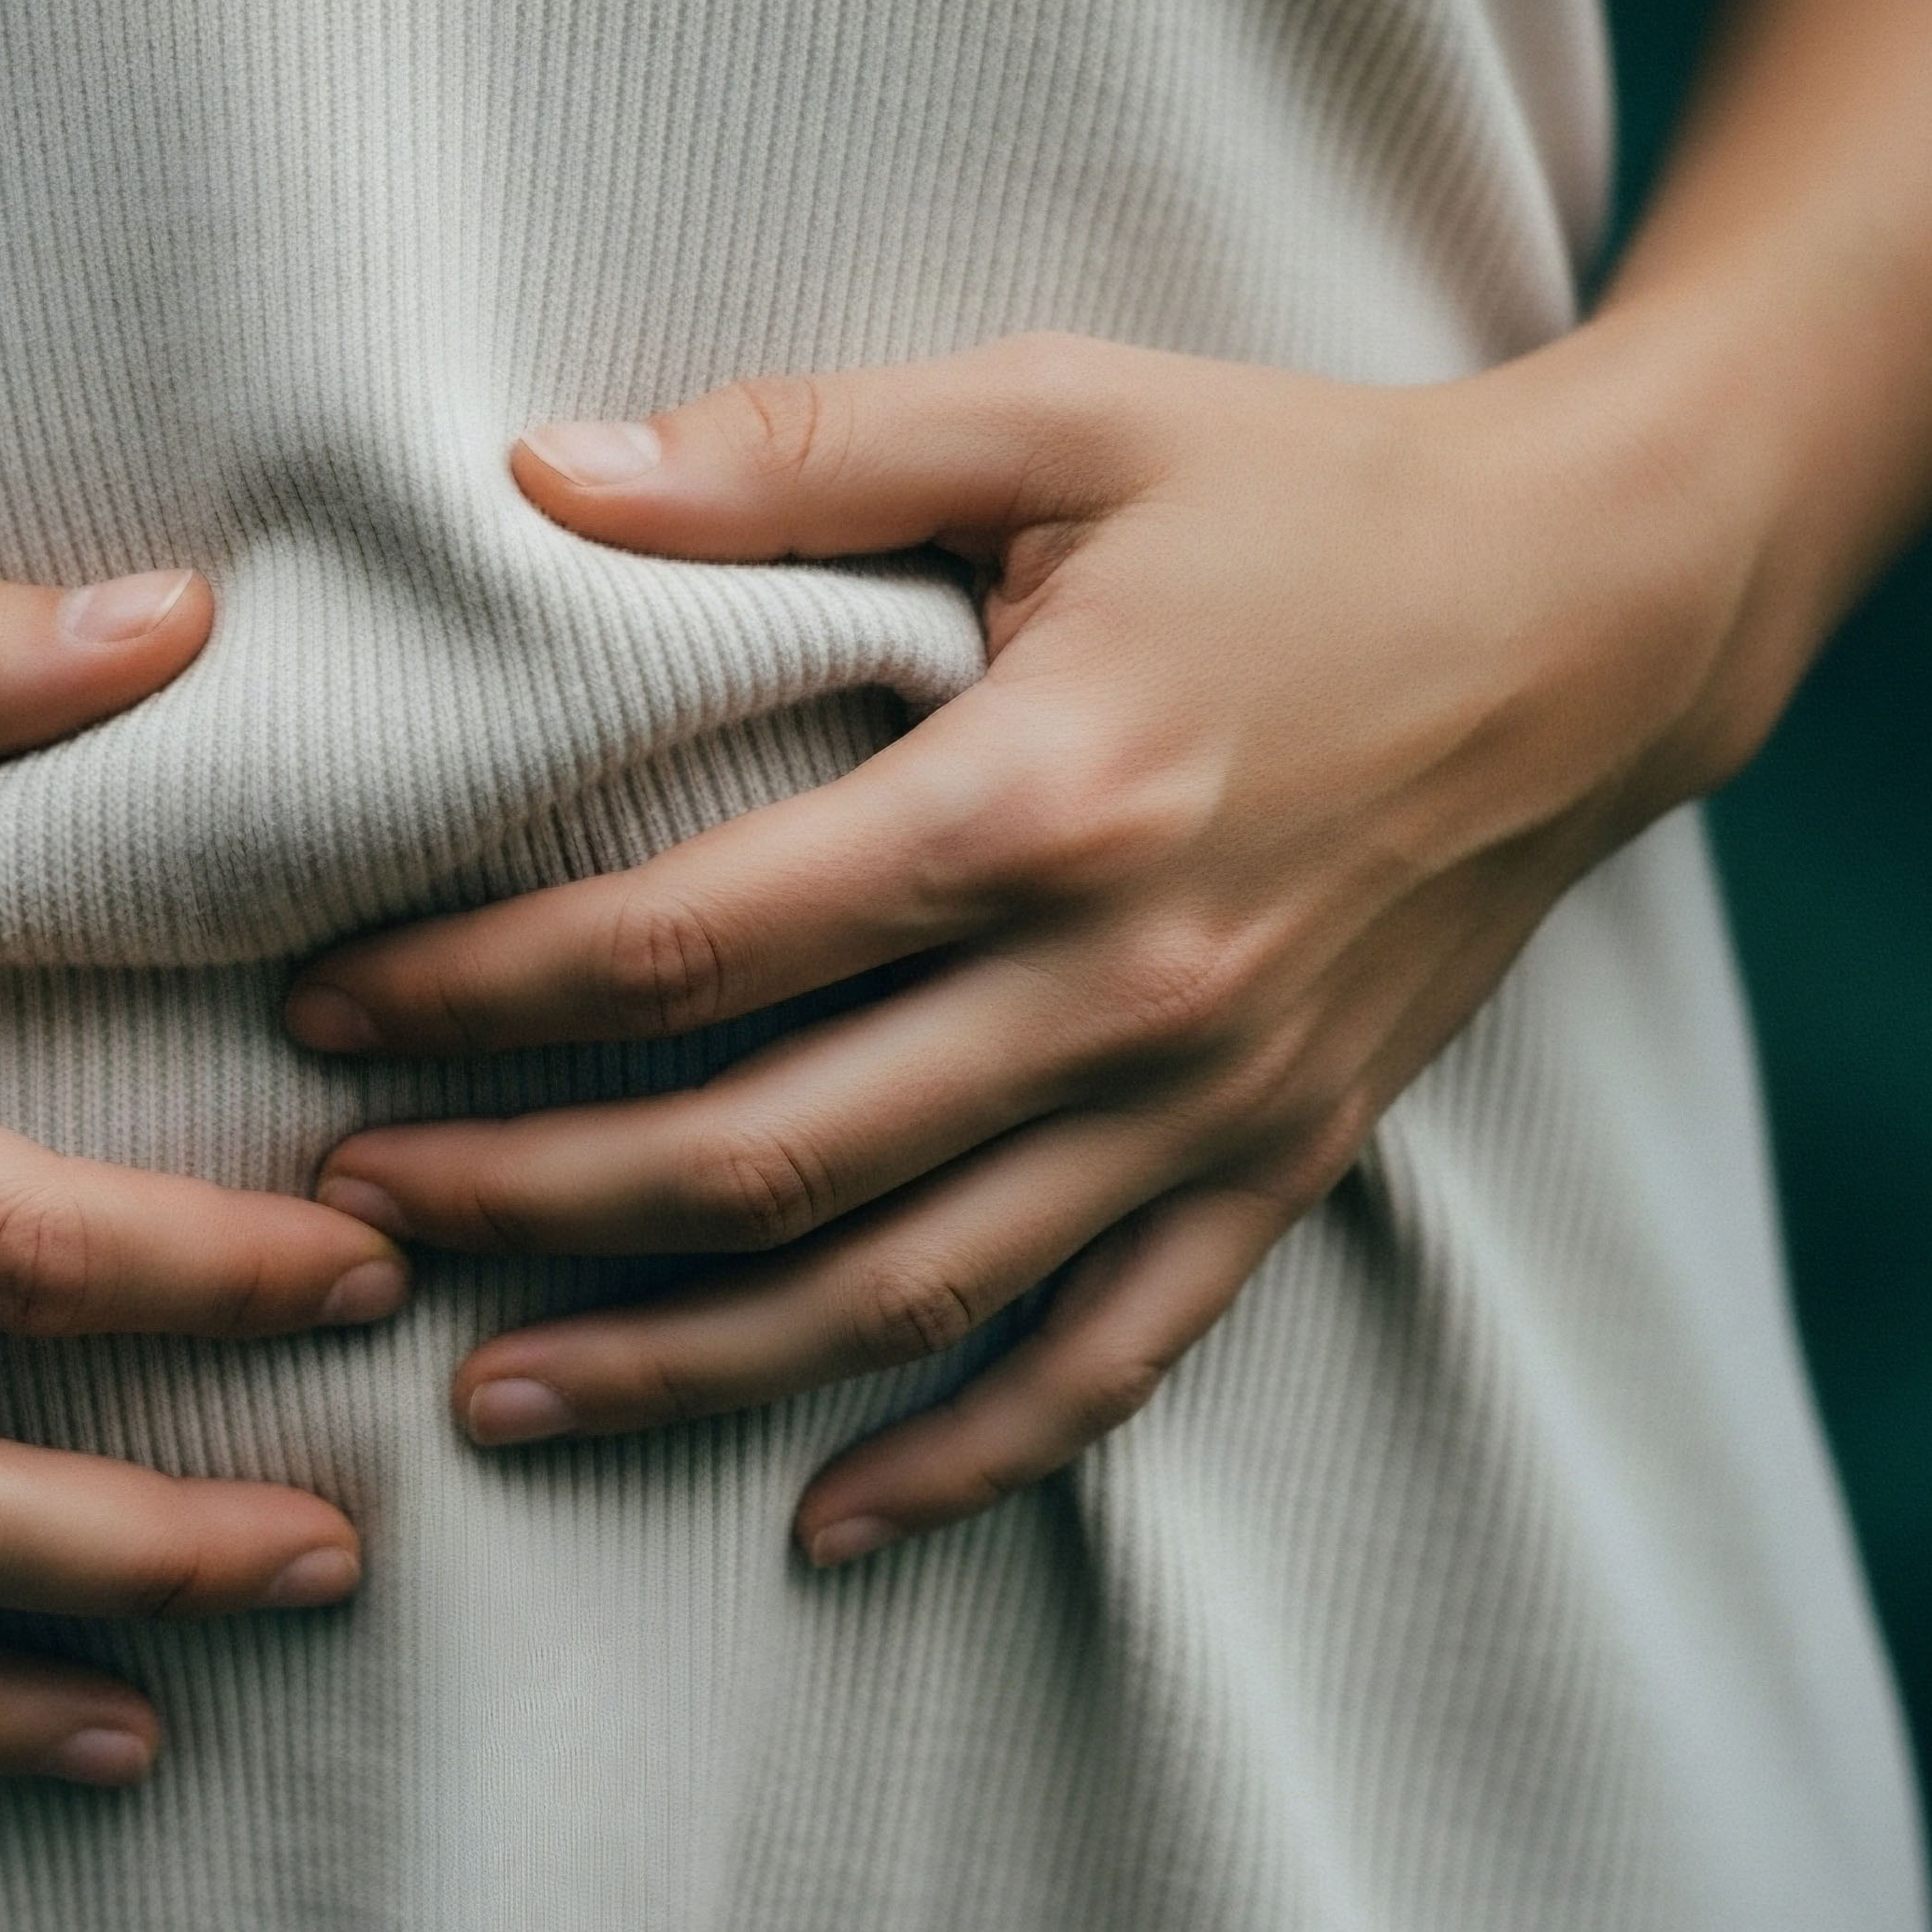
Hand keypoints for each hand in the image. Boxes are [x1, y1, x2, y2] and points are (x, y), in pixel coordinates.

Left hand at [288, 332, 1784, 1567]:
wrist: (1601, 610)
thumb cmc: (1305, 490)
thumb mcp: (1062, 412)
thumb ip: (800, 450)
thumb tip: (538, 478)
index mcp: (1038, 796)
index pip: (692, 940)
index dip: (480, 992)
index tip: (329, 1014)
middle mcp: (1120, 984)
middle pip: (763, 1152)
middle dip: (527, 1201)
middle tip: (351, 1212)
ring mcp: (1209, 1104)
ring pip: (903, 1294)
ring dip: (685, 1369)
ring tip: (498, 1397)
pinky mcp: (1282, 1165)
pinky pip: (1112, 1360)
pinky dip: (969, 1459)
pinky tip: (824, 1520)